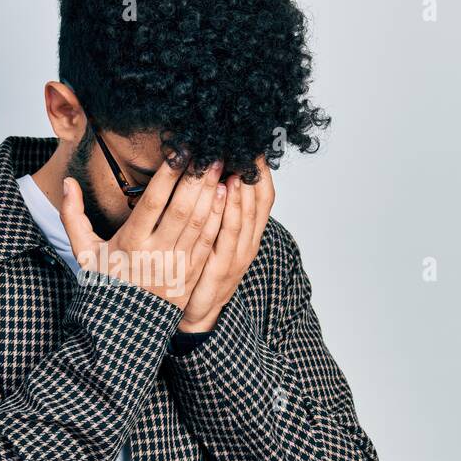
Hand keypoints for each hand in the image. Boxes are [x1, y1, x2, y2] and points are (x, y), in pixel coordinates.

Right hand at [59, 158, 227, 306]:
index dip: (168, 175)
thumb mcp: (83, 252)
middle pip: (182, 210)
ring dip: (212, 193)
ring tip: (220, 167)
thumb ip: (72, 216)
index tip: (180, 151)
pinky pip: (208, 242)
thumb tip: (67, 183)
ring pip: (200, 224)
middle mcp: (155, 254)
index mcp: (129, 244)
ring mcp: (176, 266)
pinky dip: (219, 217)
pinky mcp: (191, 275)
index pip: (152, 202)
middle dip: (197, 179)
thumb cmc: (103, 283)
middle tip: (209, 153)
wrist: (123, 326)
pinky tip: (225, 196)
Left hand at [177, 156, 273, 331]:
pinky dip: (229, 212)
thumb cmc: (203, 272)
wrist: (197, 313)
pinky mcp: (221, 268)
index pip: (263, 197)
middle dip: (255, 173)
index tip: (255, 147)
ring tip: (238, 163)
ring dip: (243, 188)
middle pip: (259, 202)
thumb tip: (219, 179)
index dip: (261, 172)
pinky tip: (225, 192)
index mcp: (248, 235)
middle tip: (249, 146)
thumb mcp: (217, 241)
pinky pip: (227, 235)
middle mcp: (248, 243)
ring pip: (245, 216)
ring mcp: (237, 256)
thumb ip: (221, 213)